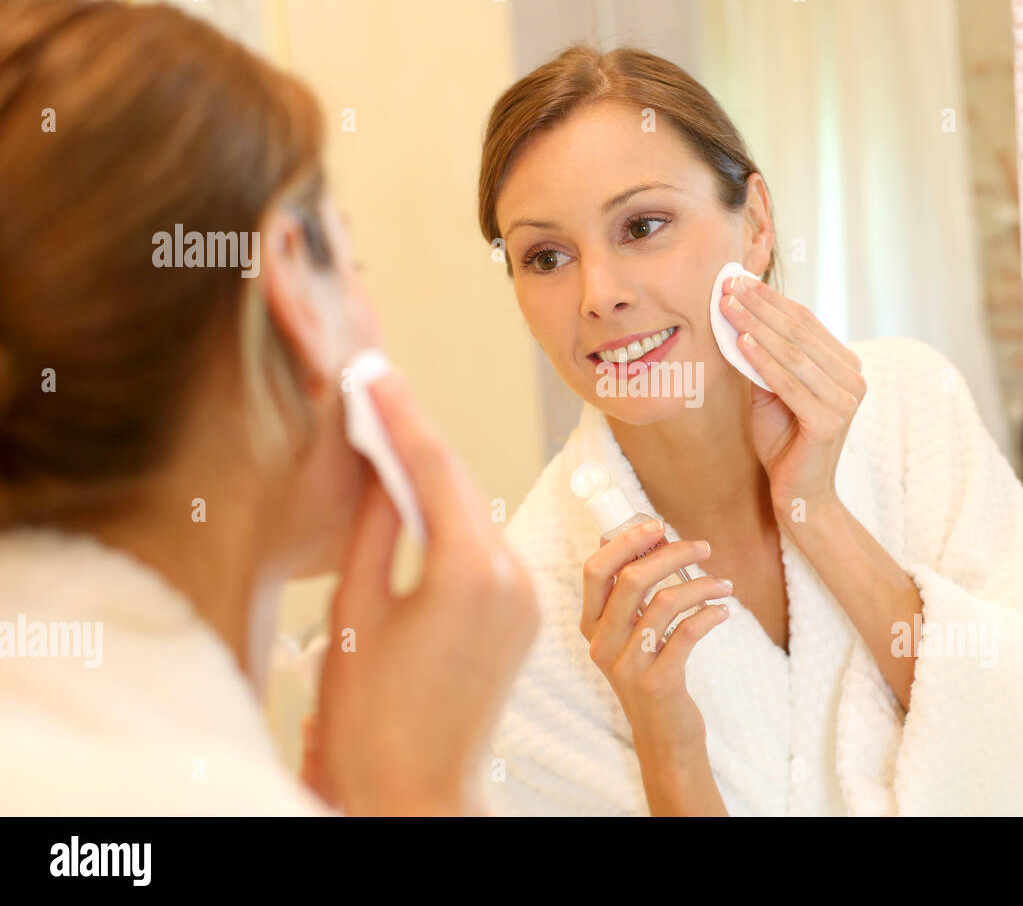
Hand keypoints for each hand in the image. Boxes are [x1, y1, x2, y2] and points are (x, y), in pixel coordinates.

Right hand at [316, 373, 538, 815]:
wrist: (419, 790)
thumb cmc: (371, 716)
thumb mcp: (354, 612)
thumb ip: (374, 529)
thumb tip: (382, 467)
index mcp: (468, 570)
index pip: (430, 467)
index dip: (397, 414)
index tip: (372, 372)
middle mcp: (512, 574)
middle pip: (460, 482)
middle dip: (417, 436)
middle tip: (378, 387)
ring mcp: (528, 596)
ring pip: (477, 511)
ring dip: (437, 476)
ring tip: (393, 433)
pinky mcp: (528, 614)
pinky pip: (489, 546)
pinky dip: (455, 518)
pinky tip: (423, 498)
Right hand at [580, 521, 732, 759]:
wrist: (663, 734)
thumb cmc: (650, 670)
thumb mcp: (628, 632)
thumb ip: (628, 591)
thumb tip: (637, 535)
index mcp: (590, 624)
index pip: (595, 569)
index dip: (626, 541)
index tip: (657, 525)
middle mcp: (601, 643)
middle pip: (632, 579)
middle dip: (672, 553)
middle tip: (703, 547)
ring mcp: (627, 665)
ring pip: (665, 602)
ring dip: (701, 584)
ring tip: (724, 584)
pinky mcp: (657, 682)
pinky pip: (688, 633)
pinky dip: (710, 614)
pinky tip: (723, 611)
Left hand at [720, 274, 866, 533]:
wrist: (799, 495)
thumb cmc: (783, 441)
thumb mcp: (769, 391)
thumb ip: (762, 357)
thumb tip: (735, 313)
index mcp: (844, 365)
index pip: (805, 321)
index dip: (770, 299)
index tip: (737, 281)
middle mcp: (853, 378)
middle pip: (800, 332)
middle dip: (760, 306)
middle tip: (728, 285)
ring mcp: (846, 400)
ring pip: (794, 353)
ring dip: (757, 326)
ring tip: (728, 307)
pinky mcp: (830, 421)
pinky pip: (790, 384)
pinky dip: (764, 362)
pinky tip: (742, 343)